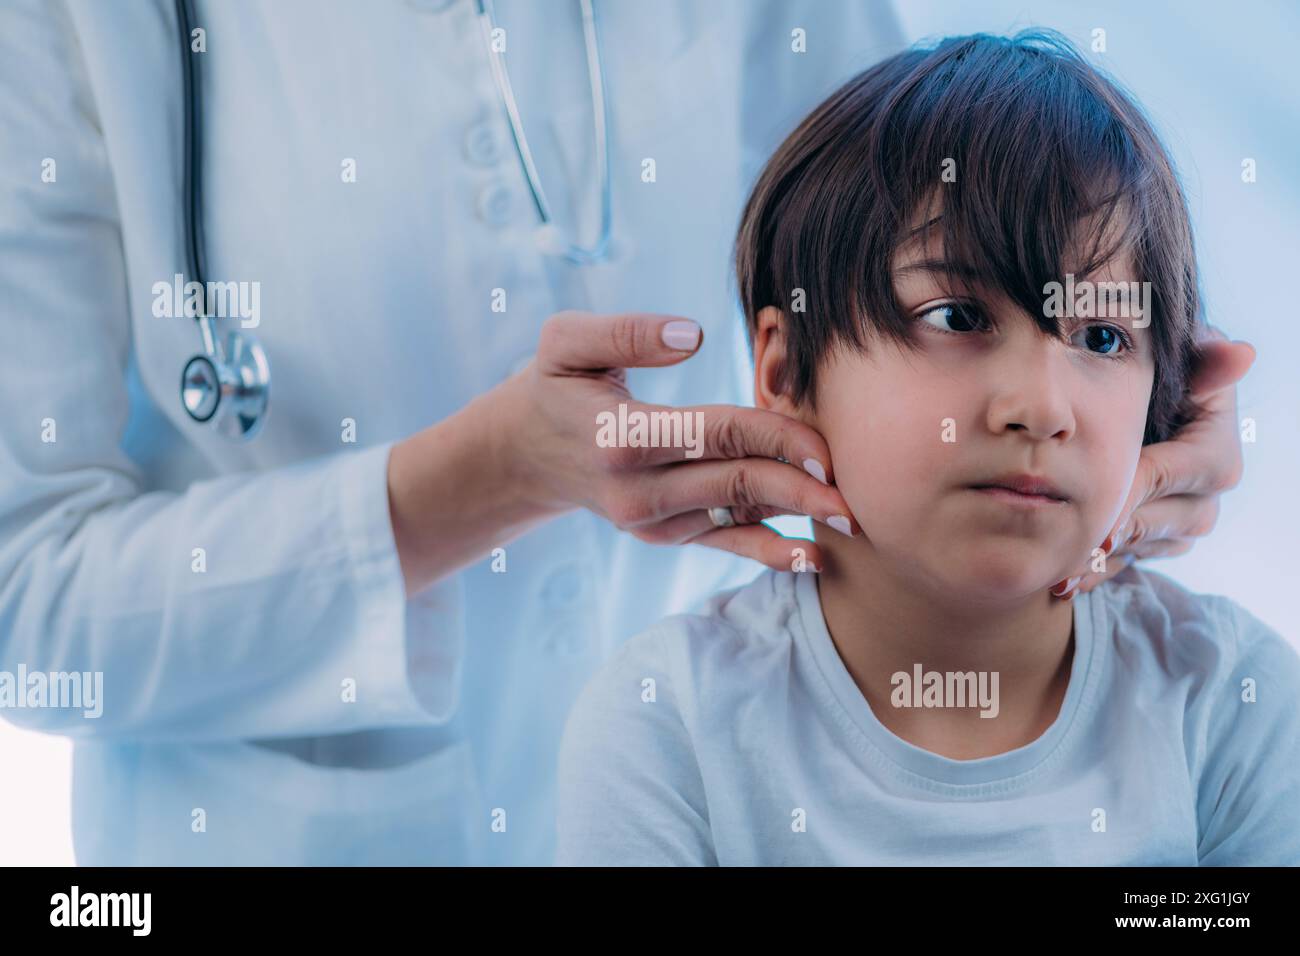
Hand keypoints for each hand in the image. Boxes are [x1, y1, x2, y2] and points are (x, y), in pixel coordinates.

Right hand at [500, 310, 859, 570]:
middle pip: (735, 484)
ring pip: (735, 517)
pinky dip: (768, 552)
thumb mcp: (566, 344)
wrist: (523, 454)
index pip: (715, 434)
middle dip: (798, 488)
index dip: (774, 437)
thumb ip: (625, 332)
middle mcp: (636, 492)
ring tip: (851, 521)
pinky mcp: (661, 537)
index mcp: (621, 438)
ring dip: (794, 520)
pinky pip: (722, 546)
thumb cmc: (553, 385)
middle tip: (854, 491)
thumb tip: (694, 334)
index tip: (824, 445)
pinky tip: (813, 558)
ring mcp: (649, 523)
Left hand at [1050, 327, 1256, 599]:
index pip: (1167, 475)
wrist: (1149, 414)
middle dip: (1109, 533)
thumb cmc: (1167, 380)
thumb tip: (1242, 353)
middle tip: (1067, 549)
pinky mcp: (1155, 544)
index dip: (1131, 492)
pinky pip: (1126, 563)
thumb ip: (1206, 359)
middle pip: (1151, 521)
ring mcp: (1179, 527)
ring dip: (1098, 559)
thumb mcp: (1188, 361)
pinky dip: (1095, 571)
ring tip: (1059, 572)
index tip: (1097, 515)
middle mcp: (1204, 499)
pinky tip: (1065, 583)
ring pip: (1137, 548)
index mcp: (1216, 458)